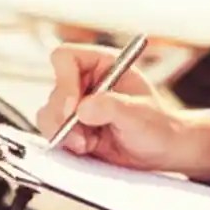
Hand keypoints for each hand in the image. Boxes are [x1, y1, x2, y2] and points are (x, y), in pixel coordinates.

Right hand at [35, 43, 209, 179]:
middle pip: (54, 90)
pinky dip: (66, 144)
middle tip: (80, 135)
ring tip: (88, 144)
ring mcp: (76, 106)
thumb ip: (112, 107)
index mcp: (101, 65)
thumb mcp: (139, 114)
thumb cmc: (158, 125)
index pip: (66, 58)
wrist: (161, 150)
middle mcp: (85, 82)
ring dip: (64, 133)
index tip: (74, 105)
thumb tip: (83, 108)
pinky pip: (54, 133)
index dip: (65, 80)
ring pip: (48, 114)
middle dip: (63, 116)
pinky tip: (87, 148)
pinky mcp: (72, 128)